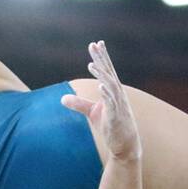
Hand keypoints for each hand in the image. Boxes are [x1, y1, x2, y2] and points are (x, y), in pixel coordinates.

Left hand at [60, 40, 141, 161]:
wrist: (125, 145)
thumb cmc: (111, 126)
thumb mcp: (92, 113)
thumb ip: (79, 103)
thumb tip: (62, 98)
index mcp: (113, 91)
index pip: (107, 70)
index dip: (102, 57)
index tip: (96, 43)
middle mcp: (118, 94)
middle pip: (109, 73)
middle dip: (101, 59)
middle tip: (94, 45)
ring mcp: (119, 105)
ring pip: (111, 86)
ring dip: (102, 75)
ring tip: (92, 64)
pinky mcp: (117, 116)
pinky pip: (113, 103)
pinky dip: (107, 94)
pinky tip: (101, 85)